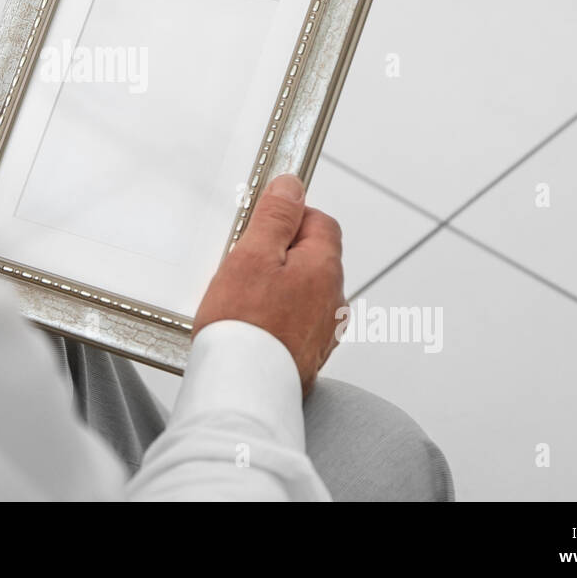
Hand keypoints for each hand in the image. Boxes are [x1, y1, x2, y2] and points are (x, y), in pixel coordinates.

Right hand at [193, 173, 345, 396]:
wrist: (245, 392)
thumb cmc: (245, 325)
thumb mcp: (253, 254)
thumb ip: (276, 216)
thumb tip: (293, 185)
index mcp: (325, 267)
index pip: (319, 221)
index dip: (287, 218)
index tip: (258, 229)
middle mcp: (334, 298)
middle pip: (311, 257)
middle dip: (279, 255)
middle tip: (242, 268)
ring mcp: (325, 330)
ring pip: (302, 292)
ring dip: (278, 289)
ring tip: (242, 303)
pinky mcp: (310, 356)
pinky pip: (295, 323)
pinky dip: (277, 320)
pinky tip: (252, 329)